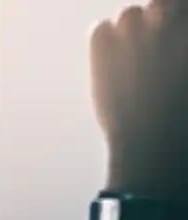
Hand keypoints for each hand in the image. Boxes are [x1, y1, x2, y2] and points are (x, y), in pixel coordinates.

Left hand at [92, 1, 187, 197]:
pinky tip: (112, 65)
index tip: (176, 32)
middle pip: (163, 1)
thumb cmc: (183, 120)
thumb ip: (183, 49)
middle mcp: (169, 22)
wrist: (155, 145)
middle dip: (162, 16)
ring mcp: (133, 32)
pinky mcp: (102, 47)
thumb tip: (177, 46)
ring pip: (130, 13)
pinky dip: (104, 42)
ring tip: (136, 61)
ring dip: (132, 29)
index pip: (182, 5)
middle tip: (158, 44)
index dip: (179, 18)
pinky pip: (99, 29)